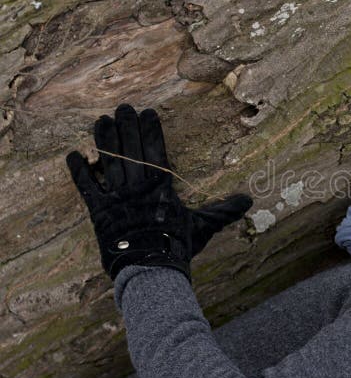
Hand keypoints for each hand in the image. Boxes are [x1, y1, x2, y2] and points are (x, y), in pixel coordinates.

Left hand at [66, 103, 252, 282]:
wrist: (151, 269)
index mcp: (162, 187)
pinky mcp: (100, 212)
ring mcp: (117, 198)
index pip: (157, 151)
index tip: (148, 112)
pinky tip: (74, 155)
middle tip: (123, 107)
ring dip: (104, 140)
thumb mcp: (205, 226)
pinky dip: (79, 172)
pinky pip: (86, 188)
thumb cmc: (179, 246)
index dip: (152, 130)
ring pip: (109, 162)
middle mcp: (138, 187)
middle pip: (131, 150)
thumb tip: (249, 201)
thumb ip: (224, 211)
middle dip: (127, 126)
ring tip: (101, 120)